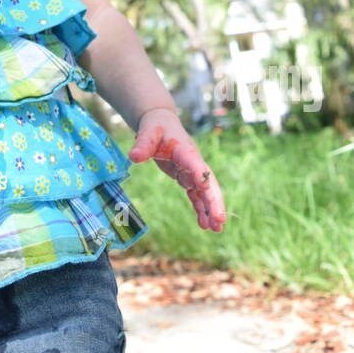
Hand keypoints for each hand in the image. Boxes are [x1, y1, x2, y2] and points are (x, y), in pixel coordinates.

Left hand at [128, 107, 226, 232]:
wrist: (160, 123)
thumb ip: (142, 144)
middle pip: (208, 183)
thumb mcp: (147, 133)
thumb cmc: (155, 126)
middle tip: (220, 220)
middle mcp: (193, 162)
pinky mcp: (185, 177)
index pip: (195, 165)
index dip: (200, 176)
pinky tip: (203, 224)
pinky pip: (195, 195)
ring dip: (210, 210)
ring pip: (204, 192)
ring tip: (215, 229)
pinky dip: (199, 208)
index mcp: (185, 150)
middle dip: (214, 202)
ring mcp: (191, 171)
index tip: (205, 190)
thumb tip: (134, 157)